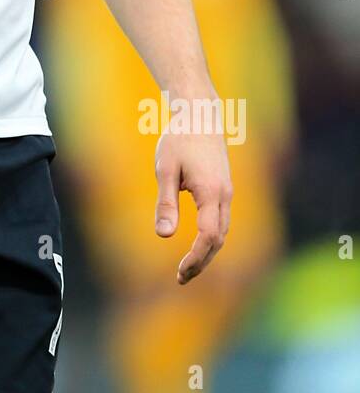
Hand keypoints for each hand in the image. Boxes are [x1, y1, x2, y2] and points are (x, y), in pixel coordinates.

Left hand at [154, 105, 232, 284]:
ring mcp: (228, 192)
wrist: (199, 114)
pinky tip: (198, 245)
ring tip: (187, 268)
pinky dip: (211, 238)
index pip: (209, 237)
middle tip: (181, 278)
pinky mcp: (224, 188)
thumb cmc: (179, 139)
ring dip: (208, 252)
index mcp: (211, 192)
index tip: (179, 273)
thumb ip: (166, 203)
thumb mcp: (165, 169)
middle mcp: (225, 195)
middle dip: (202, 262)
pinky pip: (221, 221)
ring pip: (223, 231)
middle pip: (219, 239)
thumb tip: (164, 235)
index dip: (196, 258)